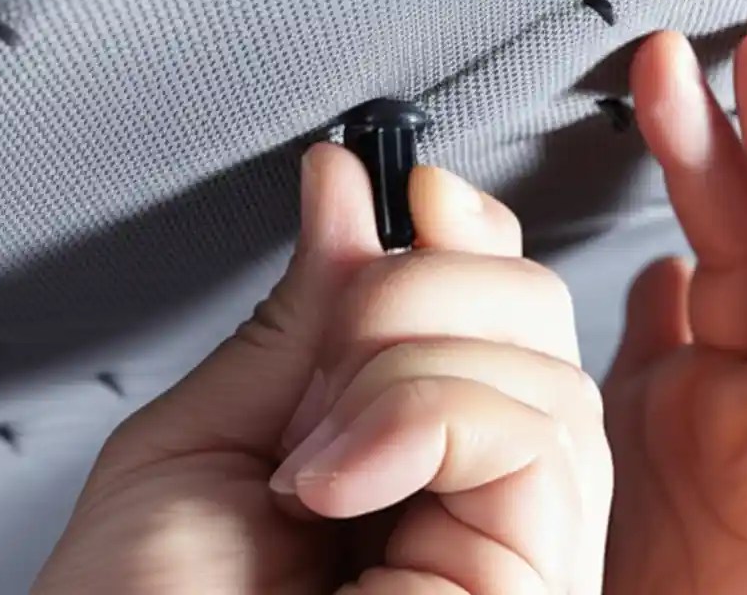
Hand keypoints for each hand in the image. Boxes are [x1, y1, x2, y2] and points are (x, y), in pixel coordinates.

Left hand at [33, 143, 611, 593]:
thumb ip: (293, 326)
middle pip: (535, 323)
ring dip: (400, 369)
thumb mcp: (203, 448)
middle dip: (415, 295)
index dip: (465, 233)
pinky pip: (537, 440)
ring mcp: (513, 553)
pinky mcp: (535, 587)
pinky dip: (423, 417)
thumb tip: (346, 191)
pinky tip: (338, 481)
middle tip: (314, 385)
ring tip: (311, 459)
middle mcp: (471, 508)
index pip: (488, 320)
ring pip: (544, 373)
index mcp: (399, 470)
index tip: (408, 191)